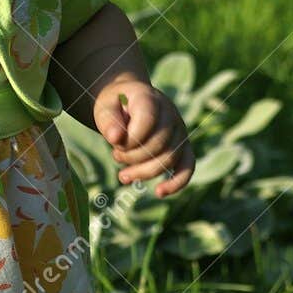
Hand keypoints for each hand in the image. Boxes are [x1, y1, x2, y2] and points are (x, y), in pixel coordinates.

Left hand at [93, 78, 194, 197]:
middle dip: (132, 158)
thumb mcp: (105, 107)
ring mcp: (179, 130)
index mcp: (151, 99)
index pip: (147, 122)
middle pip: (158, 145)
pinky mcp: (182, 146)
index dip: (129, 139)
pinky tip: (160, 193)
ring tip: (123, 176)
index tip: (113, 141)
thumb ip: (108, 121)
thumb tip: (115, 138)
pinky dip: (176, 183)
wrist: (128, 101)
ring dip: (143, 172)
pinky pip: (187, 167)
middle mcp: (170, 113)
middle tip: (115, 155)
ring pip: (169, 159)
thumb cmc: (115, 105)